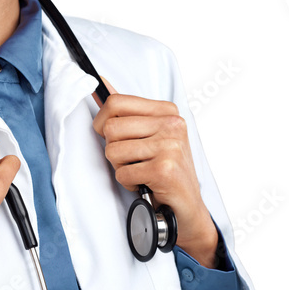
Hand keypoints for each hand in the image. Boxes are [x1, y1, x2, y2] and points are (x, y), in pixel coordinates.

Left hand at [91, 80, 217, 266]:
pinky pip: (122, 173)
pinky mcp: (164, 169)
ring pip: (113, 151)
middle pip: (110, 128)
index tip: (109, 135)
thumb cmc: (166, 169)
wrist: (187, 206)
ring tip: (140, 172)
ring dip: (121, 168)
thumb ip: (126, 111)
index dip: (101, 121)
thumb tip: (101, 83)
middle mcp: (171, 124)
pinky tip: (145, 183)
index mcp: (166, 111)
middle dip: (113, 150)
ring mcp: (170, 146)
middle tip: (132, 160)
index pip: (115, 101)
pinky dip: (128, 183)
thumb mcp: (150, 135)